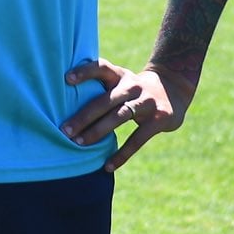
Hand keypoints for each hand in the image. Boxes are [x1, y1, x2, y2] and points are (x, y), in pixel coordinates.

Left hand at [60, 58, 191, 170]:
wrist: (174, 89)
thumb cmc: (133, 88)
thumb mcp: (120, 80)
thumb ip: (99, 87)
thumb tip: (59, 100)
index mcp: (120, 74)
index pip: (101, 67)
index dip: (85, 71)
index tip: (67, 79)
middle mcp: (132, 86)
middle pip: (105, 100)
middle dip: (84, 116)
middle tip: (65, 130)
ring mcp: (146, 102)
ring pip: (119, 117)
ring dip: (98, 131)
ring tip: (80, 144)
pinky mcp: (159, 119)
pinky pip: (138, 139)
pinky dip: (122, 154)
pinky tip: (107, 165)